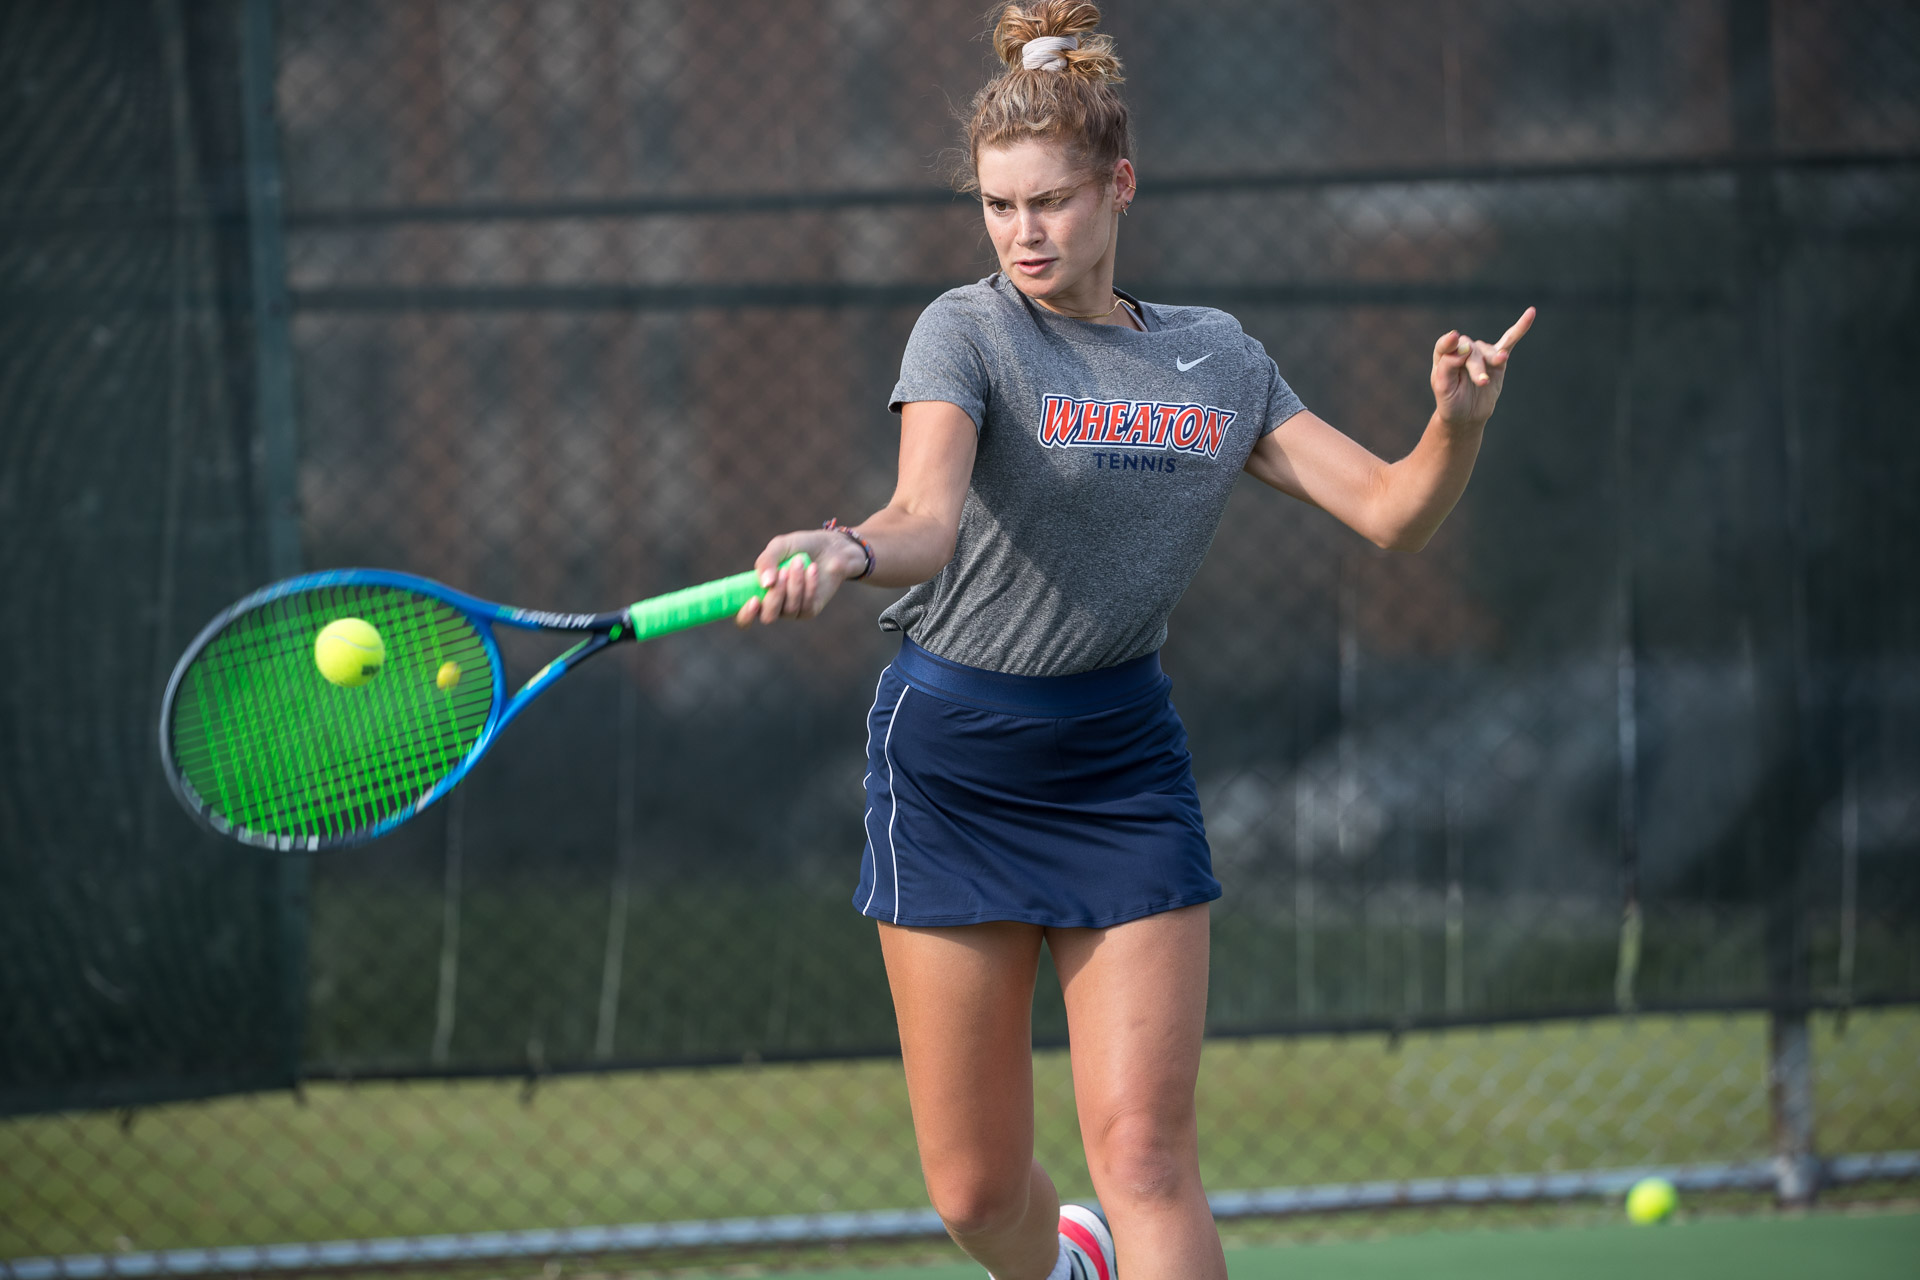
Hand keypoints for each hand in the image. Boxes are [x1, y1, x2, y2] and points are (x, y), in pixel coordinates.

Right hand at [734, 529, 863, 625]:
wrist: (830, 547)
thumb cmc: (800, 546)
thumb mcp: (779, 547)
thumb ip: (766, 562)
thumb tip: (765, 584)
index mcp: (757, 591)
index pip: (743, 616)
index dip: (745, 615)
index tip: (754, 600)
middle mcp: (772, 605)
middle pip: (767, 616)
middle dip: (775, 595)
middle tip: (783, 570)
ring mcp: (791, 610)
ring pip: (788, 610)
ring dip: (795, 584)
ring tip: (799, 561)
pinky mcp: (810, 610)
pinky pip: (806, 606)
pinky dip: (809, 586)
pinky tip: (812, 569)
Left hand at [1432, 306, 1534, 428]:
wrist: (1467, 416)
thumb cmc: (1451, 402)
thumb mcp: (1443, 389)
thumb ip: (1448, 366)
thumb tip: (1463, 348)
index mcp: (1443, 357)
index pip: (1445, 345)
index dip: (1449, 342)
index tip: (1454, 338)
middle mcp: (1462, 350)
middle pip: (1471, 351)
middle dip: (1476, 366)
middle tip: (1482, 382)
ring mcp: (1481, 353)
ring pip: (1489, 351)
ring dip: (1493, 361)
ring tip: (1494, 376)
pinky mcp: (1498, 358)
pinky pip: (1510, 340)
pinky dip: (1520, 327)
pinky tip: (1531, 313)